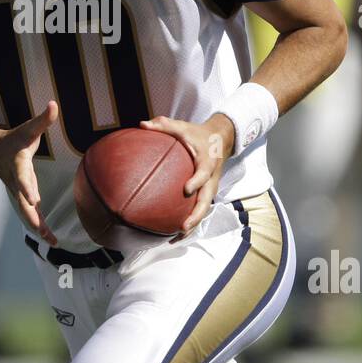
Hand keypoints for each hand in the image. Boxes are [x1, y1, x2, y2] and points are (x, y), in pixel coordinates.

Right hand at [0, 101, 58, 246]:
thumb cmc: (14, 139)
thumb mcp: (27, 128)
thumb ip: (42, 119)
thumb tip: (54, 103)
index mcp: (17, 165)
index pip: (22, 177)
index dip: (27, 187)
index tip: (34, 199)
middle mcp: (15, 182)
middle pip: (22, 202)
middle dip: (30, 215)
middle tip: (40, 229)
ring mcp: (17, 193)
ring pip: (26, 213)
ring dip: (37, 227)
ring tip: (51, 240)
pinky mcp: (22, 198)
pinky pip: (31, 215)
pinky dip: (41, 228)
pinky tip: (51, 240)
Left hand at [139, 114, 233, 242]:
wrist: (220, 139)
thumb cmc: (197, 134)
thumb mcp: (182, 126)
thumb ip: (163, 125)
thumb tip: (141, 124)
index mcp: (207, 161)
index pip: (204, 173)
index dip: (197, 181)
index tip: (186, 189)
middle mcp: (211, 178)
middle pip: (207, 200)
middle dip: (196, 215)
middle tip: (183, 226)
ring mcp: (210, 188)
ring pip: (204, 210)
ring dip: (193, 225)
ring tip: (177, 238)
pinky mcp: (206, 193)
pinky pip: (199, 209)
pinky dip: (190, 222)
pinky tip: (174, 234)